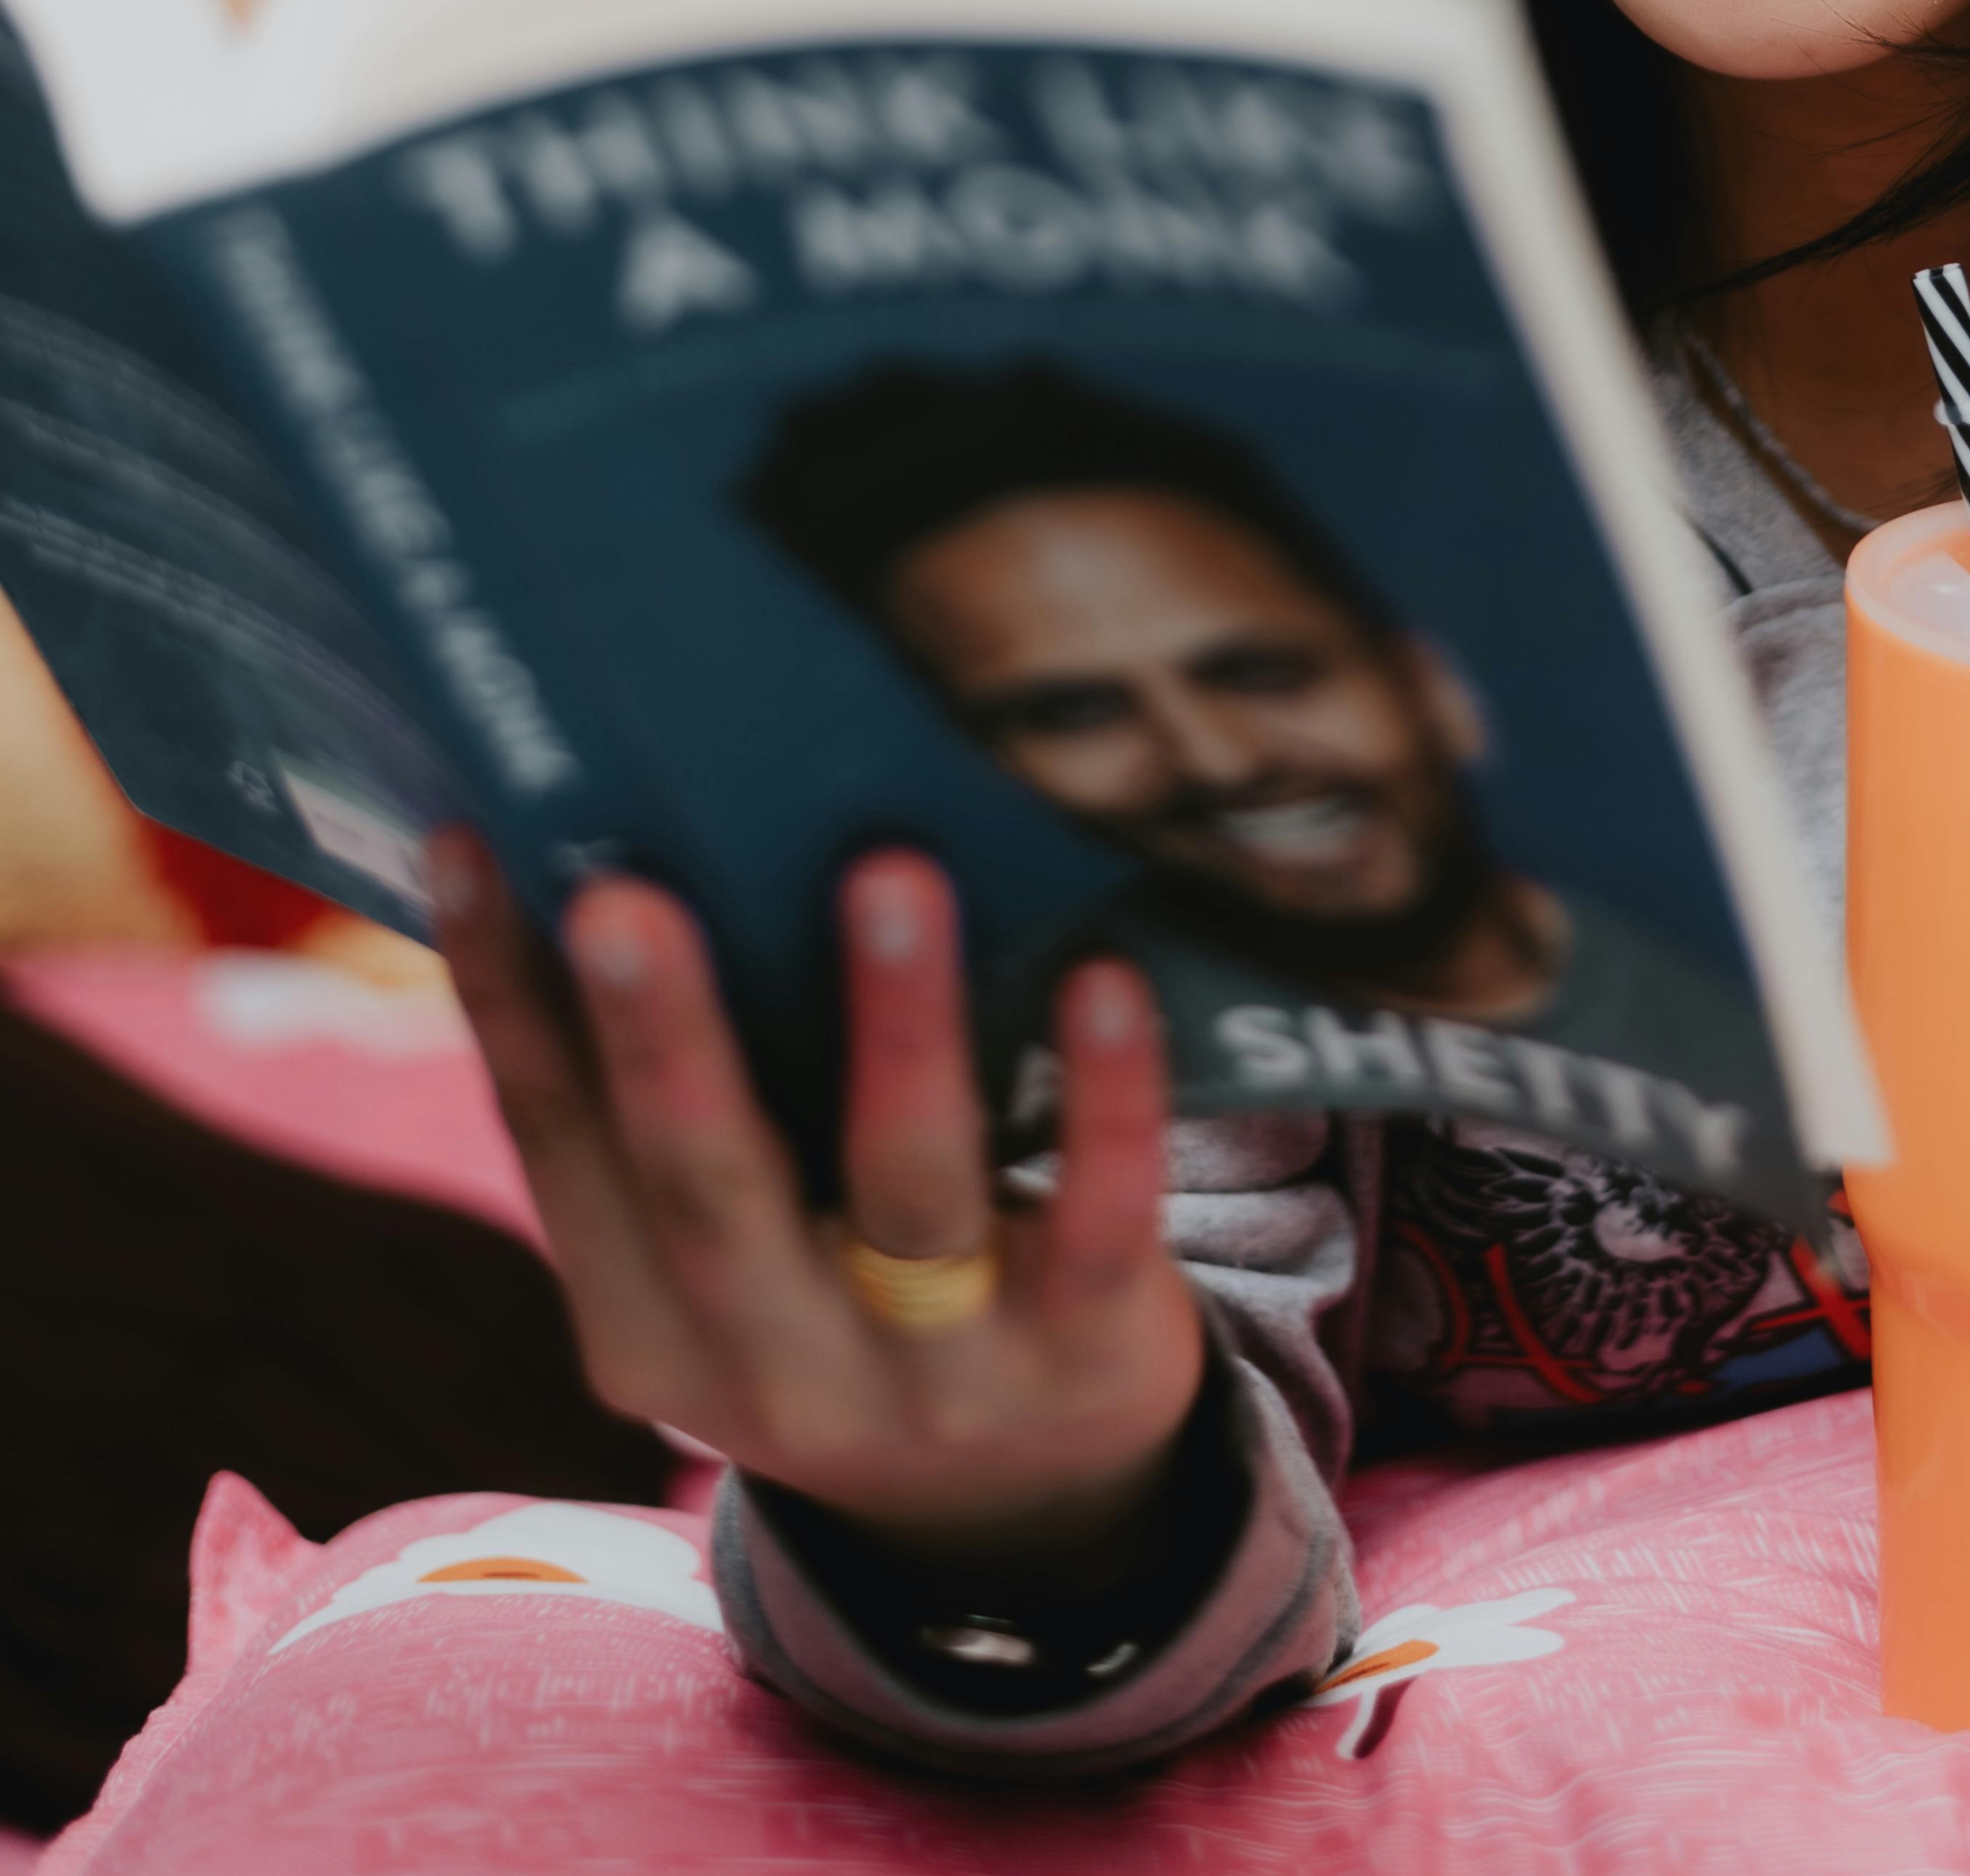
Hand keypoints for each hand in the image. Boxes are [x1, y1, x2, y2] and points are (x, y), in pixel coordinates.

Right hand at [431, 830, 1203, 1573]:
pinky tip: (1103, 977)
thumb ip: (684, 1109)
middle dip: (662, 1039)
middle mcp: (773, 1368)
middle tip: (623, 894)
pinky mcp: (1088, 1360)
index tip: (472, 841)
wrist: (1029, 1519)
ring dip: (899, 1032)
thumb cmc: (848, 1299)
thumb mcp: (735, 1251)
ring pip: (908, 1195)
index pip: (558, 1147)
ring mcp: (935, 1381)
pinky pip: (1099, 1226)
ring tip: (892, 871)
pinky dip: (1106, 1105)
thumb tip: (614, 851)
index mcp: (649, 1329)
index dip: (507, 1001)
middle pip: (708, 1188)